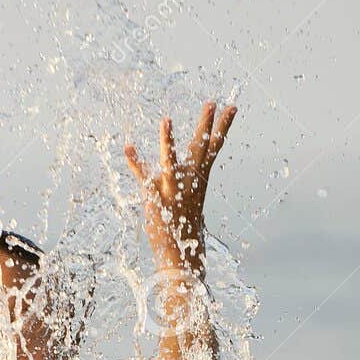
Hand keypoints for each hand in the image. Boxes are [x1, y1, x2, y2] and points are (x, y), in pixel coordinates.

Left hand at [124, 101, 235, 272]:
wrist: (181, 258)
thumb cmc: (183, 229)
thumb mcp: (189, 201)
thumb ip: (186, 183)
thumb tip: (191, 177)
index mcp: (199, 180)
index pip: (214, 149)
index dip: (223, 128)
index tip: (232, 108)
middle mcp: (190, 183)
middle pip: (200, 149)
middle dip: (206, 125)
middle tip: (213, 102)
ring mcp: (173, 191)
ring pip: (171, 162)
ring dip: (167, 142)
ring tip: (166, 120)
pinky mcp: (155, 199)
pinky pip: (143, 178)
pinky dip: (134, 162)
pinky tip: (127, 148)